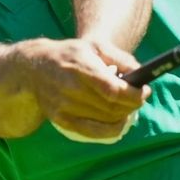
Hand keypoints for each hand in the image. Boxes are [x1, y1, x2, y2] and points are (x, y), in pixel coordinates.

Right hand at [13, 38, 147, 140]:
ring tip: (127, 105)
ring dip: (123, 115)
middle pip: (112, 108)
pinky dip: (111, 130)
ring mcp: (64, 107)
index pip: (113, 90)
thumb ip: (122, 59)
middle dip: (132, 104)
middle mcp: (71, 89)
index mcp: (81, 67)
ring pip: (106, 121)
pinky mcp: (61, 120)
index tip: (145, 91)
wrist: (35, 68)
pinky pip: (93, 133)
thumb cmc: (72, 55)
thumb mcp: (96, 47)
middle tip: (139, 98)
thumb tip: (142, 76)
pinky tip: (119, 121)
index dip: (134, 94)